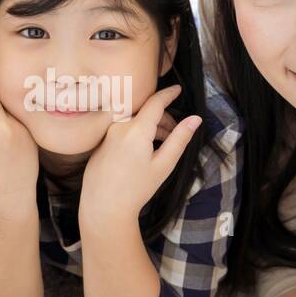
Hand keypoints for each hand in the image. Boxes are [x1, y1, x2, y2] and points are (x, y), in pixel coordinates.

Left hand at [80, 85, 200, 223]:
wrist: (104, 207)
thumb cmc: (136, 189)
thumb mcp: (164, 165)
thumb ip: (179, 139)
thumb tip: (195, 119)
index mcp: (136, 130)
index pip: (155, 102)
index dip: (168, 94)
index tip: (178, 89)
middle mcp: (118, 127)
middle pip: (145, 112)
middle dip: (163, 119)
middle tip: (175, 134)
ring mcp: (106, 134)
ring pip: (133, 121)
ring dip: (150, 127)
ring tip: (161, 145)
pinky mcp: (100, 143)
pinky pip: (121, 130)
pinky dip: (136, 133)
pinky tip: (143, 152)